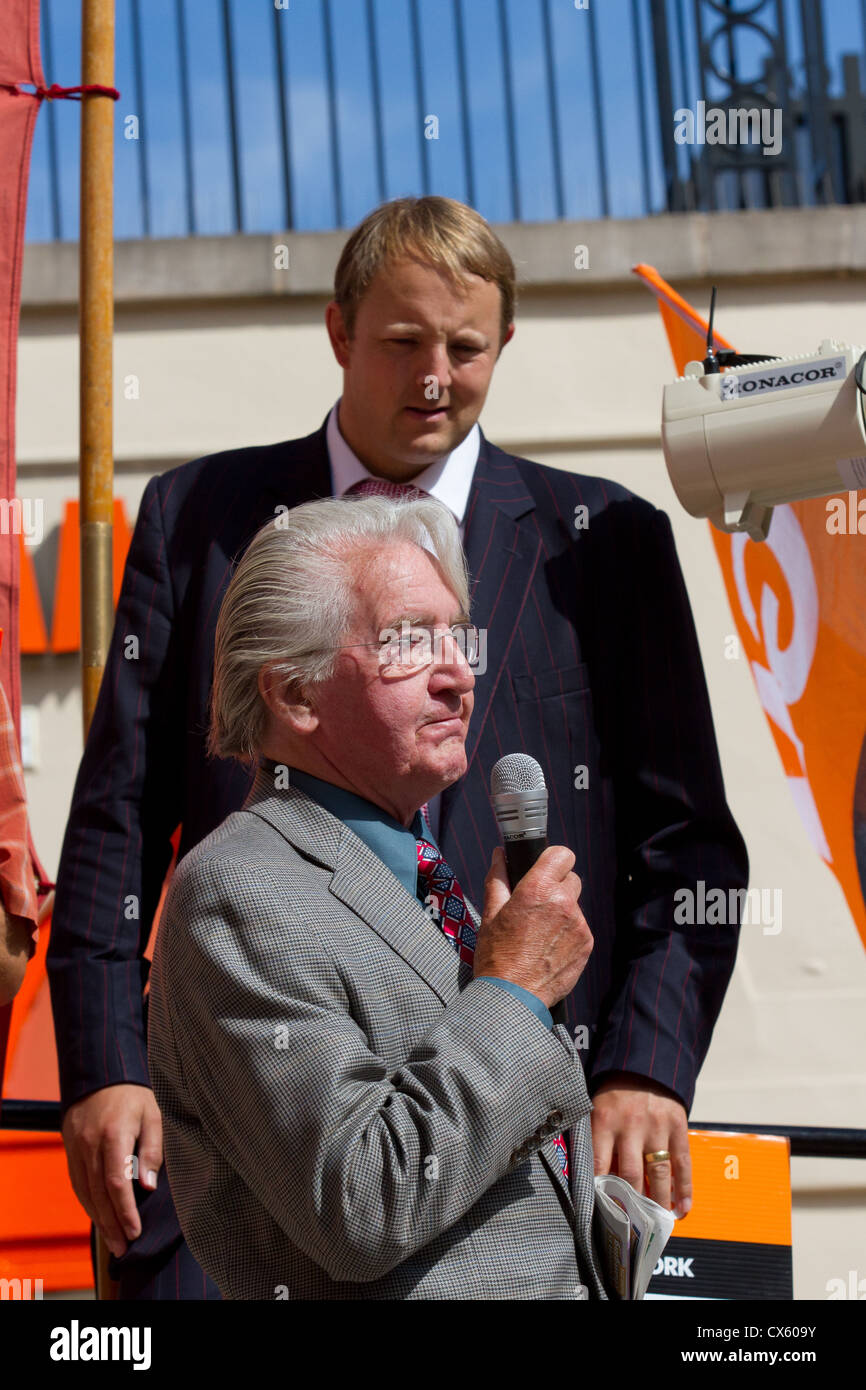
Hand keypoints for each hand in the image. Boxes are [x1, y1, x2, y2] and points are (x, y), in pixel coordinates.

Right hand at [61, 1084, 163, 1257]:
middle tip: (125, 1247)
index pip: (116, 1182)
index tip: (135, 1231)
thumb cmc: (135, 1096)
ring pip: (85, 1192)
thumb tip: (148, 1186)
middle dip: (112, 1224)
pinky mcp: (71, 1150)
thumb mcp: (154, 1115)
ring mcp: (77, 1148)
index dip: (125, 1211)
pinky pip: (78, 1183)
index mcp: (113, 1134)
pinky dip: (88, 1204)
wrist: (102, 1076)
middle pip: (99, 1193)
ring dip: (99, 1220)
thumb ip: (153, 1149)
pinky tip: (100, 1217)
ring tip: (114, 1241)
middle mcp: (90, 1144)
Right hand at [473, 844, 592, 1008]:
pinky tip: (549, 948)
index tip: (544, 869)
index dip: (553, 860)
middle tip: (537, 906)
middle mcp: (563, 903)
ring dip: (562, 912)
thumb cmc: (497, 956)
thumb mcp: (491, 913)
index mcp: (537, 889)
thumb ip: (498, 878)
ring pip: (575, 906)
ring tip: (540, 934)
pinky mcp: (586, 944)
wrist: (513, 996)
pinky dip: (568, 933)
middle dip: (557, 887)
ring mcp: (578, 924)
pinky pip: (580, 928)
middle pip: (571, 879)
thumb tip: (500, 855)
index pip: (563, 854)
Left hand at [590, 1071, 691, 1218]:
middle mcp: (631, 1126)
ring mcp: (657, 1127)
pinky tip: (683, 1207)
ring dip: (659, 1201)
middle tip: (631, 1228)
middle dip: (631, 1204)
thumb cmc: (614, 1092)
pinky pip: (683, 1162)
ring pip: (658, 1173)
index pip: (599, 1164)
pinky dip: (684, 1187)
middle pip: (630, 1174)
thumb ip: (597, 1141)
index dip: (600, 1192)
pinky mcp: (678, 1126)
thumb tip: (595, 1180)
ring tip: (658, 1224)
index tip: (601, 1215)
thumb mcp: (596, 1109)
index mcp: (604, 1121)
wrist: (642, 1062)